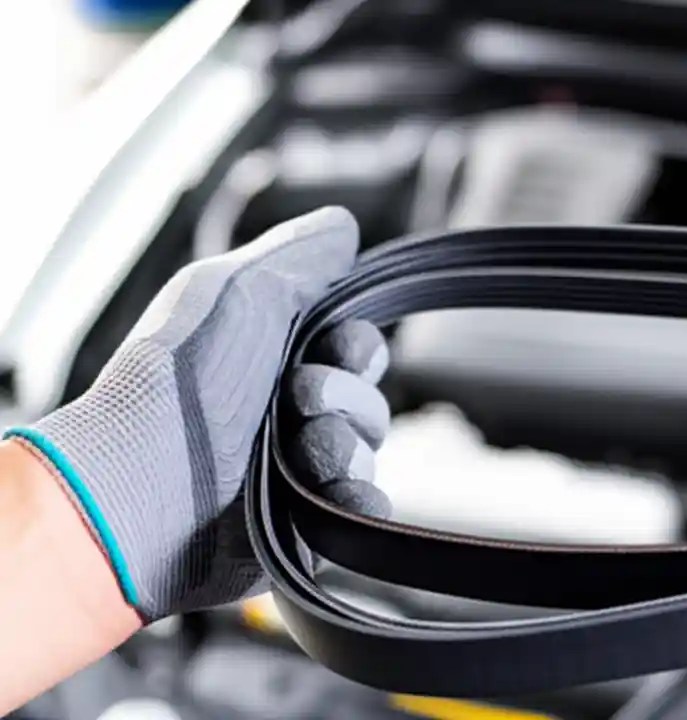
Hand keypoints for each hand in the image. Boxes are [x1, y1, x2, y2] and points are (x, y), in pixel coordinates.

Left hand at [6, 207, 391, 620]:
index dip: (359, 348)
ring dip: (342, 447)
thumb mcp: (238, 288)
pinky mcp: (299, 529)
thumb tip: (342, 223)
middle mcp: (282, 417)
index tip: (337, 346)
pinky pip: (360, 511)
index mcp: (270, 361)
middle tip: (298, 398)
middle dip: (346, 398)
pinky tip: (332, 492)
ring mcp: (290, 476)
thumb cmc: (182, 380)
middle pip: (368, 403)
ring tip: (298, 450)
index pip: (356, 352)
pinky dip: (356, 500)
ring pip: (366, 455)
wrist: (143, 480)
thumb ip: (299, 254)